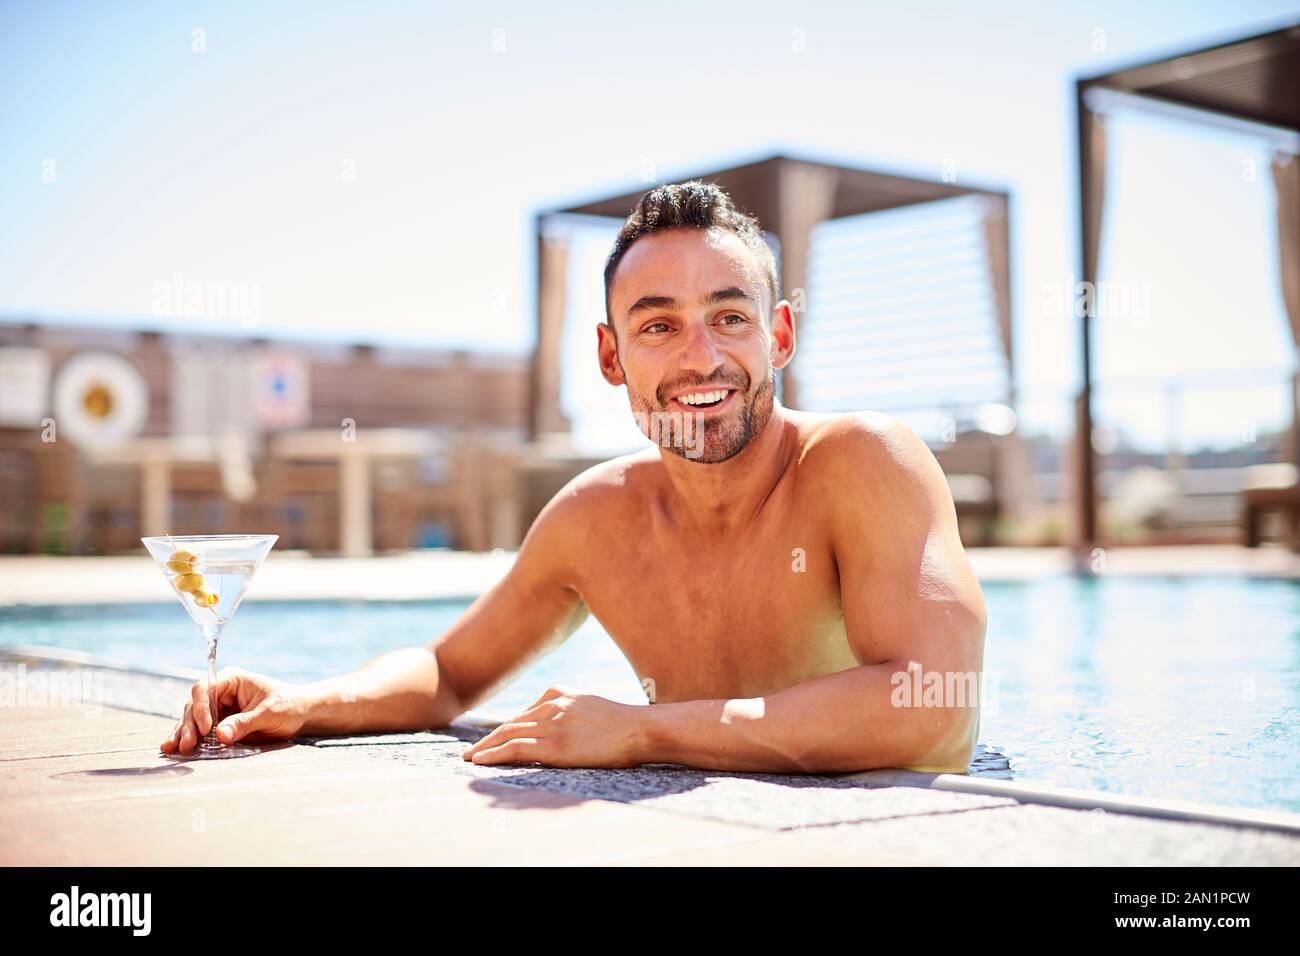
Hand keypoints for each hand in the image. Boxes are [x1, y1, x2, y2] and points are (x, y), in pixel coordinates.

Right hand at [161, 667, 308, 754]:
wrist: (300, 714)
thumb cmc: (288, 706)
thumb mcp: (269, 713)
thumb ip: (244, 723)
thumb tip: (220, 735)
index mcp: (232, 680)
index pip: (206, 689)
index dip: (201, 708)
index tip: (205, 728)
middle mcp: (220, 692)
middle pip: (195, 706)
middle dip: (189, 725)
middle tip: (186, 745)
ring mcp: (218, 709)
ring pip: (193, 719)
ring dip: (184, 734)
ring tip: (174, 750)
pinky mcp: (219, 724)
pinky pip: (201, 732)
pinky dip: (191, 740)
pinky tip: (176, 750)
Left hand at [461, 684, 650, 768]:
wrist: (640, 729)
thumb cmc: (625, 725)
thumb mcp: (593, 708)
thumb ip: (573, 713)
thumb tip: (567, 730)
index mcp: (560, 693)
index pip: (524, 713)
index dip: (506, 728)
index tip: (494, 739)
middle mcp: (551, 705)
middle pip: (511, 723)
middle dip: (490, 738)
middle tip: (472, 750)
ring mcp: (551, 725)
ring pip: (507, 734)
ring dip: (485, 747)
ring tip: (470, 758)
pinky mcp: (553, 746)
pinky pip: (514, 749)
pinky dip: (493, 754)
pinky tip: (480, 761)